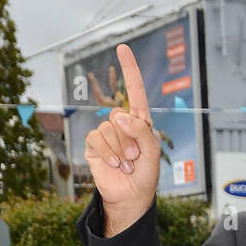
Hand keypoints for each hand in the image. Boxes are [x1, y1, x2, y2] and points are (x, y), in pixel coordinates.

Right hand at [83, 43, 160, 232]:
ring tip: (126, 163)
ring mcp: (107, 133)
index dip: (129, 70)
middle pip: (120, 115)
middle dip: (129, 139)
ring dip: (120, 149)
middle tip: (135, 157)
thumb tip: (119, 116)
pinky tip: (115, 164)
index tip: (123, 48)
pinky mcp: (93, 144)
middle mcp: (122, 124)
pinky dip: (107, 153)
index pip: (134, 91)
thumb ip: (141, 131)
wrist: (130, 197)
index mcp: (140, 122)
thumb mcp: (151, 152)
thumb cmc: (145, 176)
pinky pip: (96, 138)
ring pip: (108, 128)